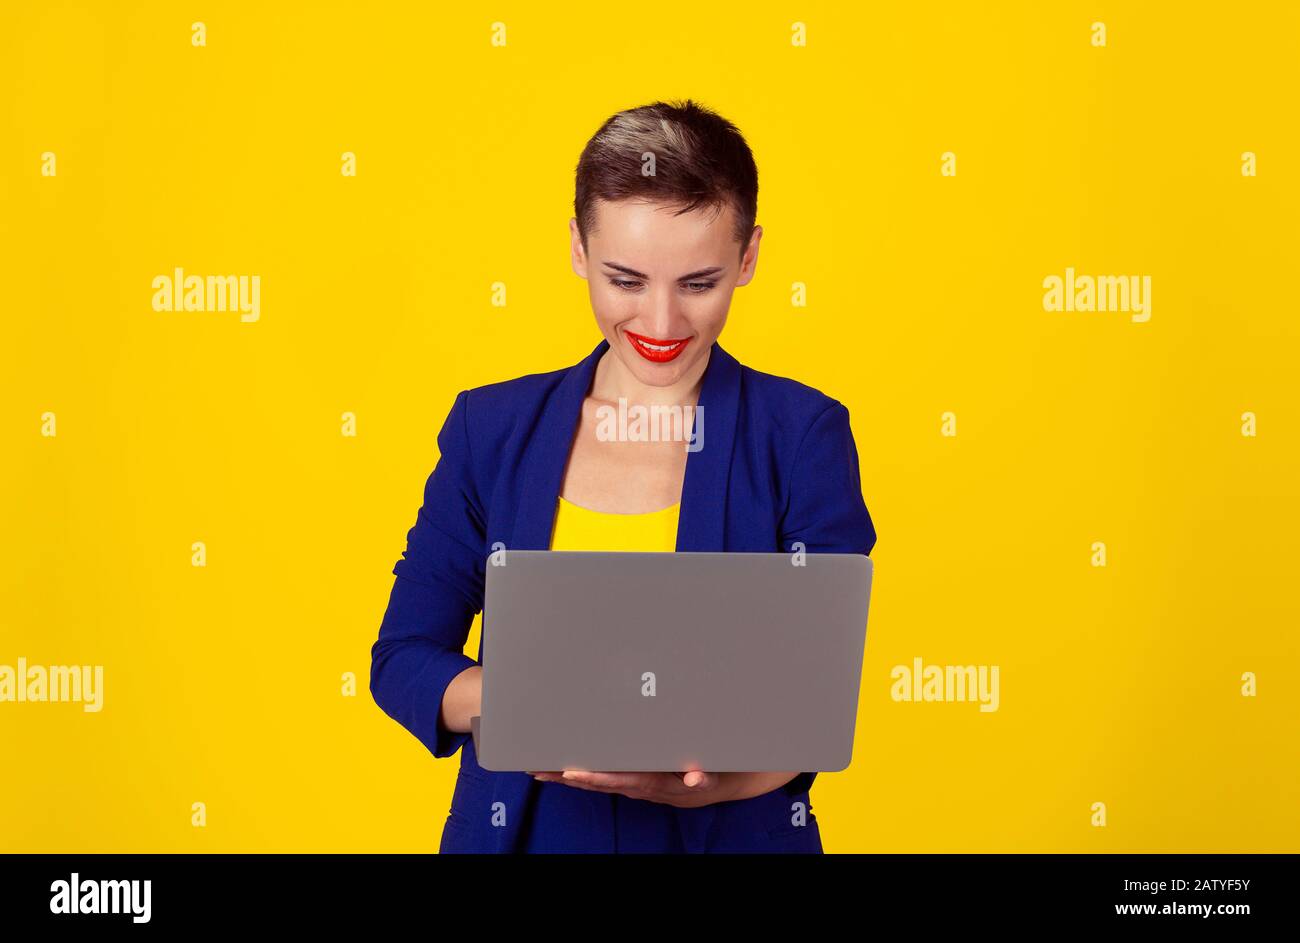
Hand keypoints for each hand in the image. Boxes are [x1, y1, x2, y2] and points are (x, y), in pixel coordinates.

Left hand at [525, 768, 735, 808]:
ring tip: (539, 769)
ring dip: (565, 776)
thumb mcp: (712, 776)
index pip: (618, 780)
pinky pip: (599, 777)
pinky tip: (559, 770)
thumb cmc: (709, 776)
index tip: (571, 772)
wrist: (710, 786)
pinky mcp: (629, 779)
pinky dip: (578, 774)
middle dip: (566, 776)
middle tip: (538, 769)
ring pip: (593, 780)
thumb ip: (703, 776)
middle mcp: (636, 786)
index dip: (594, 777)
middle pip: (596, 782)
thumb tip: (695, 776)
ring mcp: (630, 783)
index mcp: (652, 783)